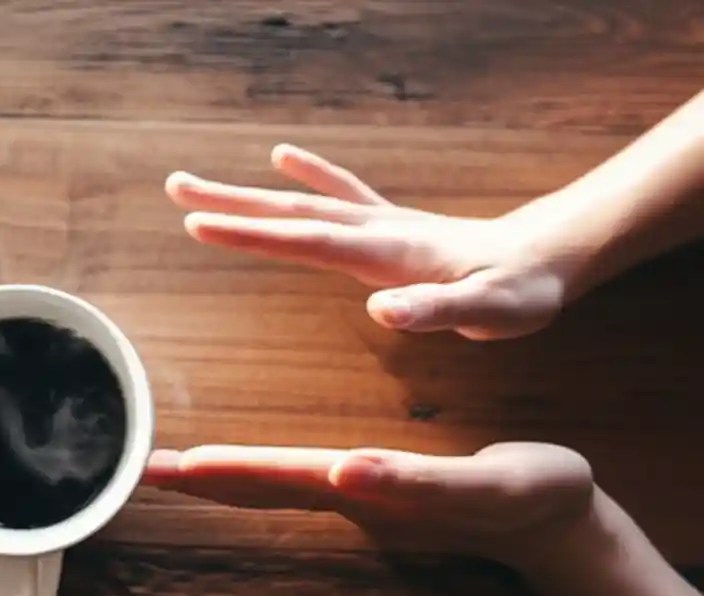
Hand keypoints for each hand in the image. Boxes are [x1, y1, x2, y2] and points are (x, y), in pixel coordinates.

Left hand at [145, 442, 594, 566]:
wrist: (553, 520)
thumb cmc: (526, 496)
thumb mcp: (482, 484)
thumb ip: (412, 481)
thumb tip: (344, 471)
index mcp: (370, 490)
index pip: (281, 479)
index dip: (227, 471)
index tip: (174, 466)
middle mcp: (352, 494)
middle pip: (260, 488)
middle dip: (200, 480)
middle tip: (142, 470)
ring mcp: (359, 494)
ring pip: (273, 486)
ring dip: (219, 478)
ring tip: (169, 469)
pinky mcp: (371, 486)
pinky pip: (298, 478)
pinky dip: (257, 470)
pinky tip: (237, 467)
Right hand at [165, 144, 574, 339]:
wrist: (545, 257)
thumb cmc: (517, 291)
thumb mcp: (487, 312)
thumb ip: (436, 310)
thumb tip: (381, 310)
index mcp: (384, 252)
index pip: (305, 240)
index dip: (251, 236)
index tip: (199, 226)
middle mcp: (372, 230)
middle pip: (287, 213)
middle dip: (229, 204)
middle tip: (175, 189)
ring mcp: (378, 224)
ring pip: (300, 204)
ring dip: (249, 195)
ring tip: (199, 185)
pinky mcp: (388, 228)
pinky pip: (338, 195)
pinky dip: (308, 176)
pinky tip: (282, 157)